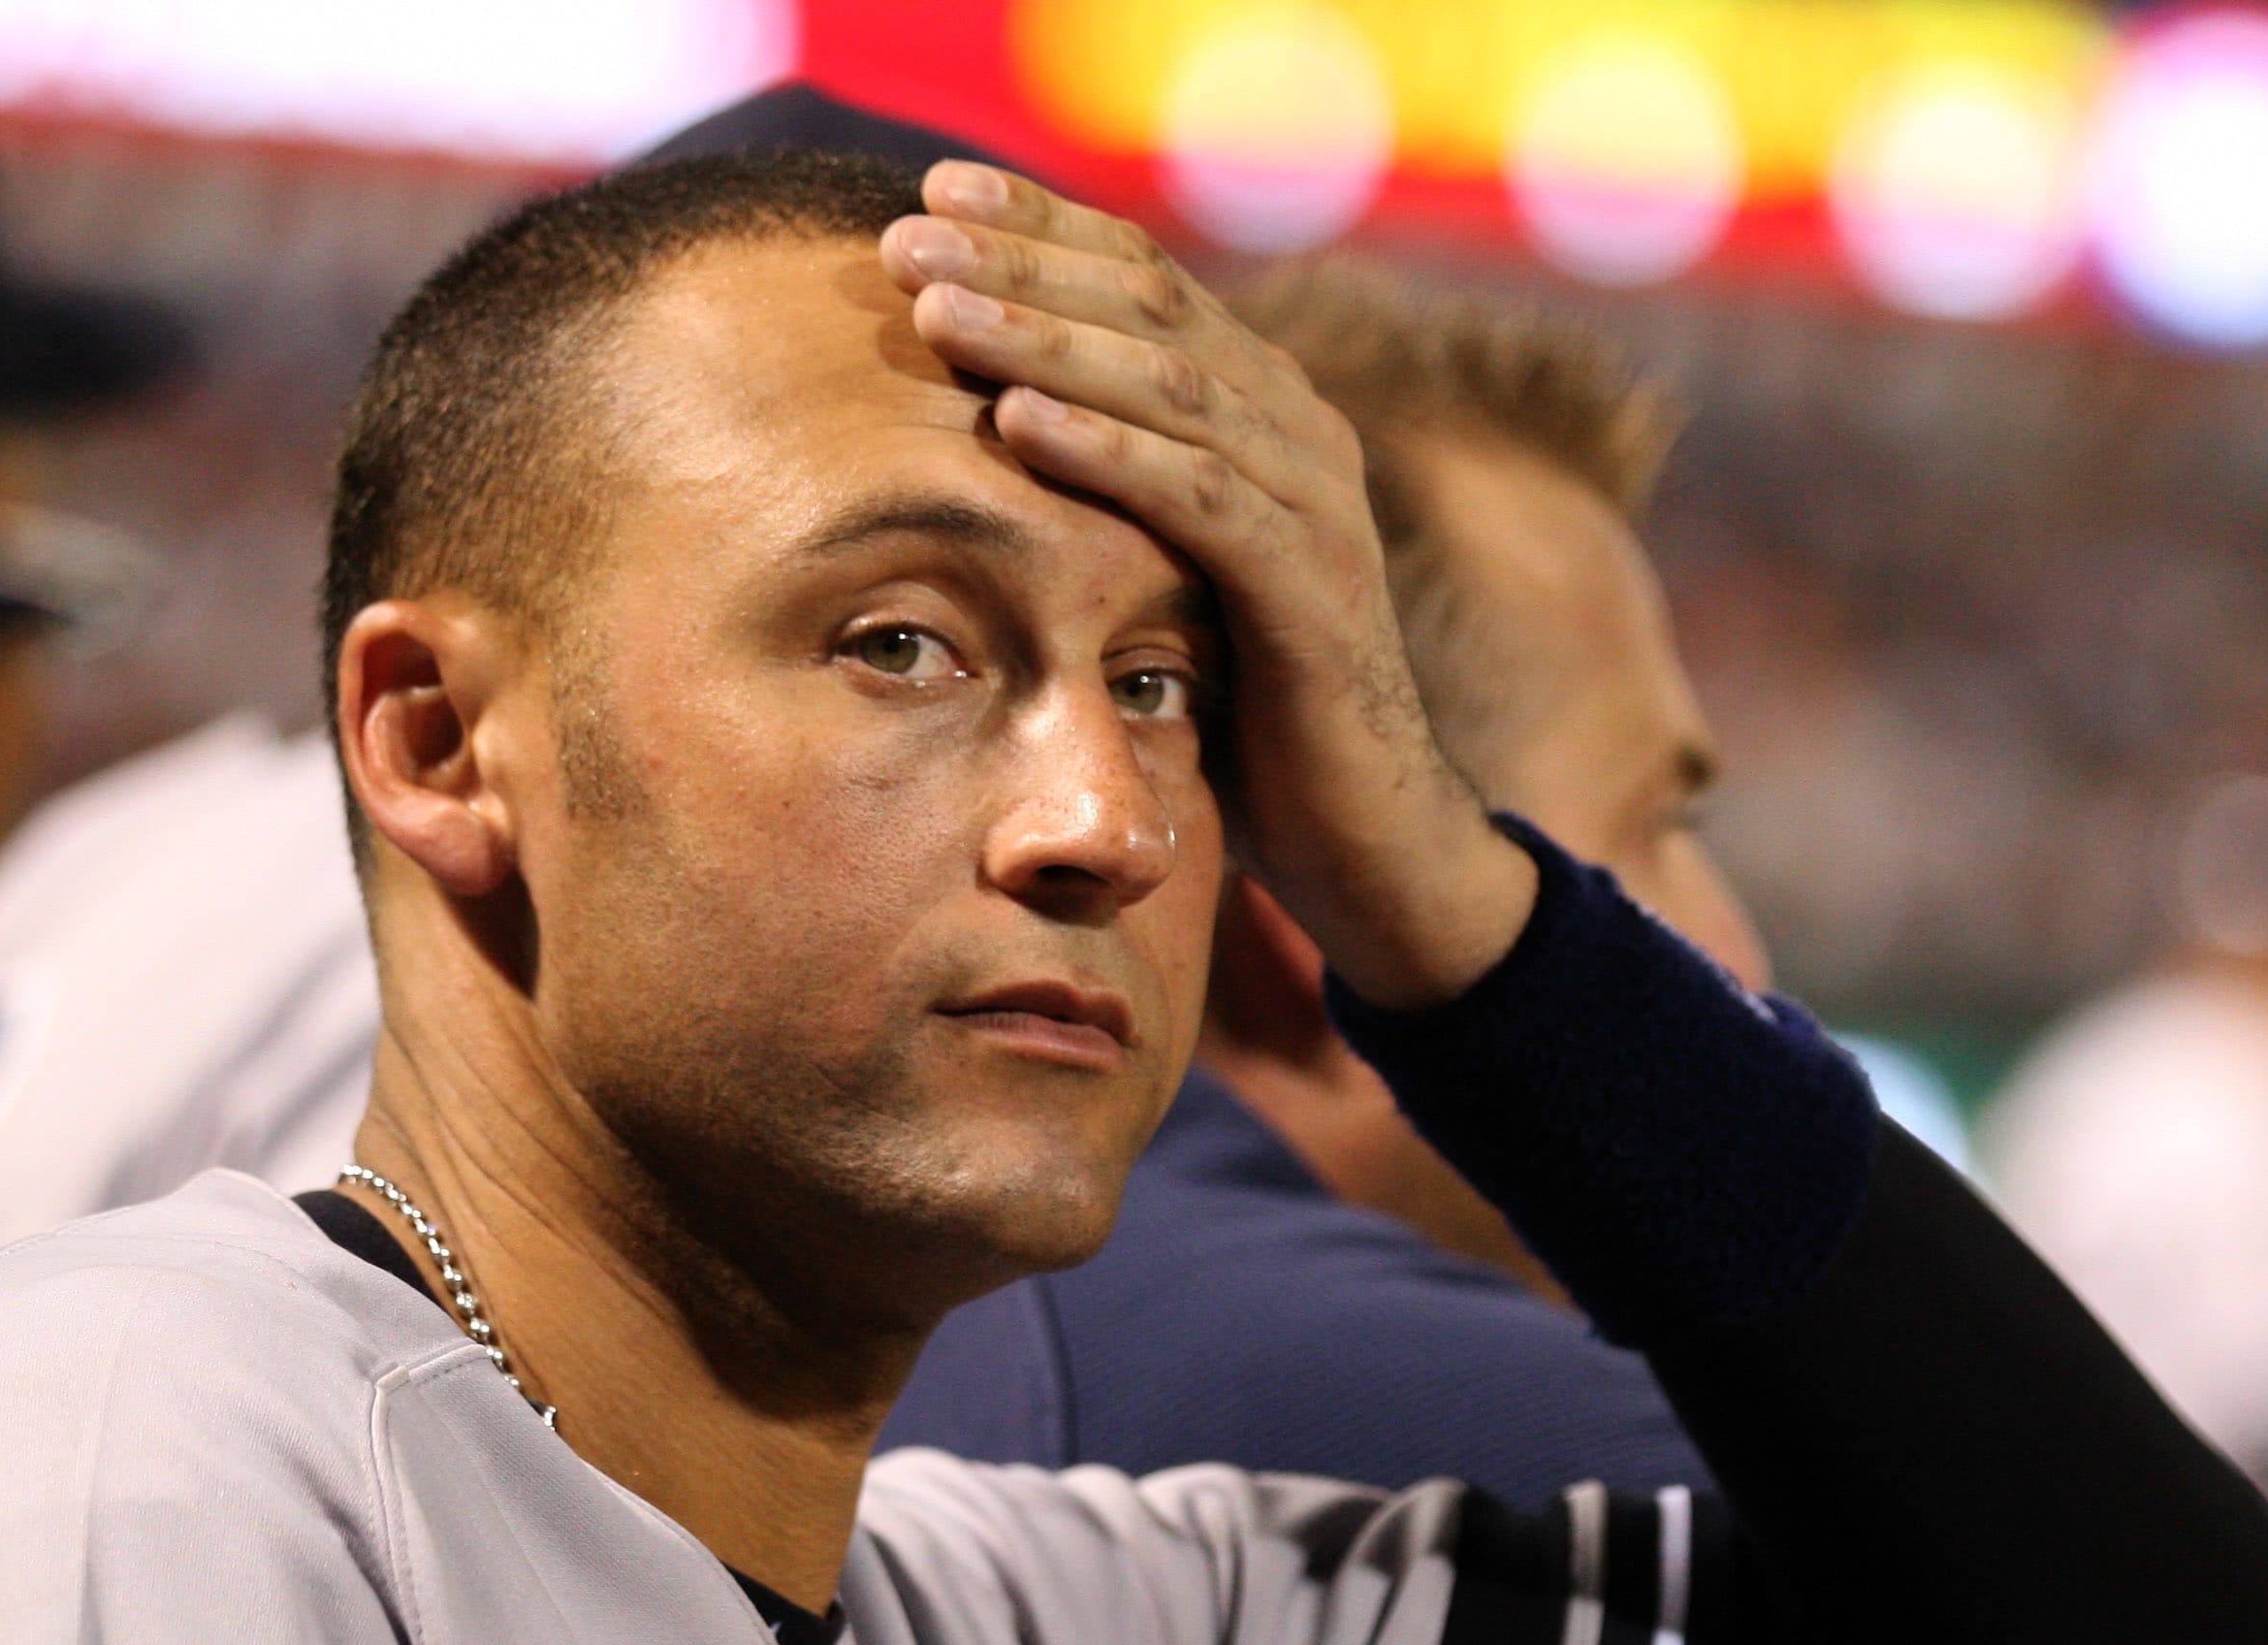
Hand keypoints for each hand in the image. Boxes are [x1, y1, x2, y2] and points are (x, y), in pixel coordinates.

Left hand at [881, 163, 1535, 1008]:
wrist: (1361, 828)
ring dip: (1045, 341)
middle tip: (906, 235)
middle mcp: (1300, 432)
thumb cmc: (1241, 699)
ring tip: (937, 310)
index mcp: (1263, 410)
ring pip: (1174, 387)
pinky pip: (1202, 500)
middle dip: (1023, 262)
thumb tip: (975, 417)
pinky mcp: (1313, 590)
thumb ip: (1109, 484)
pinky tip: (1016, 424)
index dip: (1042, 226)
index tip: (928, 193)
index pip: (1146, 280)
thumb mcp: (1162, 566)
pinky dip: (1108, 454)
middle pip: (1153, 308)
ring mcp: (1316, 505)